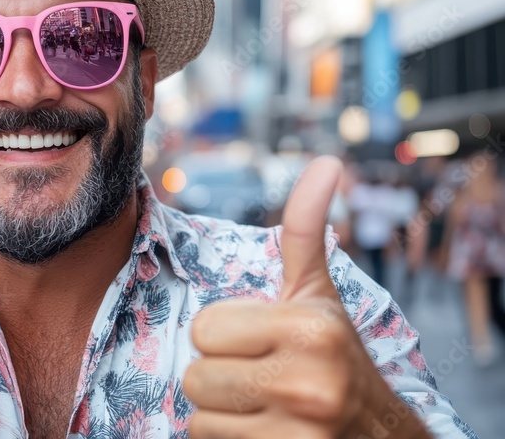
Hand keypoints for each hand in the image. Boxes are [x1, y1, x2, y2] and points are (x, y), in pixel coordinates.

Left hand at [183, 157, 429, 438]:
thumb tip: (324, 162)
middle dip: (219, 375)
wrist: (376, 434)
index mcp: (307, 328)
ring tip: (259, 403)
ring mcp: (297, 429)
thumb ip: (305, 231)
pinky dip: (226, 438)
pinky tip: (260, 429)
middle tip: (255, 375)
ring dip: (220, 411)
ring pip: (200, 415)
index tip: (256, 340)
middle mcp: (307, 381)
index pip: (205, 329)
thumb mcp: (317, 294)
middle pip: (197, 376)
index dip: (223, 335)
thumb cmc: (333, 354)